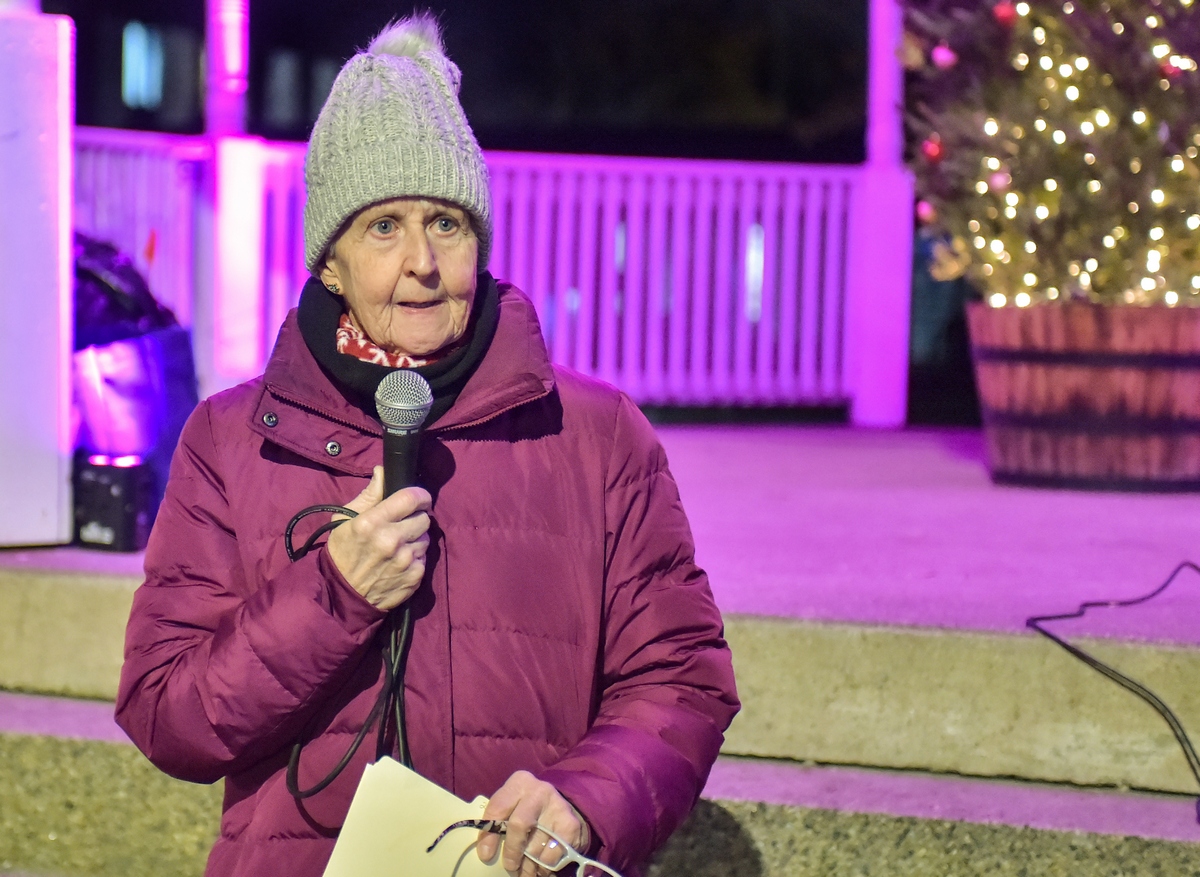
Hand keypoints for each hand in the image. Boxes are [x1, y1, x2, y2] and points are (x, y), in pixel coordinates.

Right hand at [326, 466, 430, 610]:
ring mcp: (405, 561)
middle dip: (416, 518)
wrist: (341, 595)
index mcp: (373, 522)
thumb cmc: (341, 552)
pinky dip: (415, 558)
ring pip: (426, 539)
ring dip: (415, 539)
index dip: (420, 495)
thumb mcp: (344, 519)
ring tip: (398, 546)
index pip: (411, 498)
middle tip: (403, 525)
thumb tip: (383, 471)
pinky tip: (399, 562)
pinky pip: (425, 558)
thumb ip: (369, 495)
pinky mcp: (414, 578)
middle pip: (424, 518)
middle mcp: (391, 540)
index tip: (418, 498)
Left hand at [476, 771, 590, 875]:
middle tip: (510, 866)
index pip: (499, 807)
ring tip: (524, 871)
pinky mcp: (570, 825)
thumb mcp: (512, 806)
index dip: (489, 834)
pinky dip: (544, 866)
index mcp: (519, 783)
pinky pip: (552, 855)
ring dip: (528, 865)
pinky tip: (540, 865)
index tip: (486, 855)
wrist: (562, 807)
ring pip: (537, 845)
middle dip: (512, 851)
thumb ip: (499, 821)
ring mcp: (557, 807)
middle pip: (519, 825)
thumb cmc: (528, 809)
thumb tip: (486, 851)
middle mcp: (539, 791)